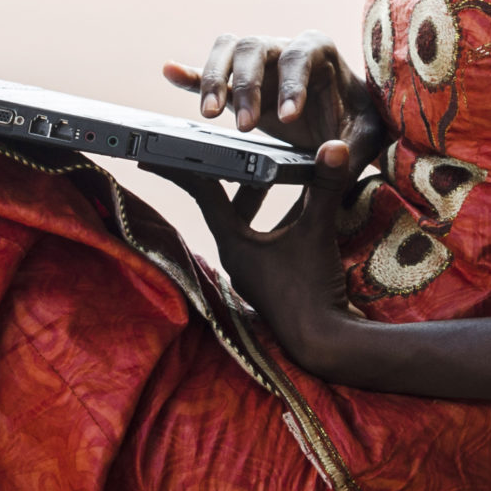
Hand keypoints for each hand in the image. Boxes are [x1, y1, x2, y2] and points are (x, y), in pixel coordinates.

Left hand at [153, 141, 365, 373]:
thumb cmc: (311, 290)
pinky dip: (271, 219)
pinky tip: (292, 208)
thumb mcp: (317, 231)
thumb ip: (324, 187)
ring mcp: (252, 271)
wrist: (326, 345)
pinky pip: (263, 239)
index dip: (181, 166)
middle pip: (223, 206)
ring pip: (244, 223)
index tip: (154, 149)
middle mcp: (236, 257)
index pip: (202, 194)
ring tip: (264, 172)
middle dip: (224, 177)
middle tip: (218, 149)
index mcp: (233, 244)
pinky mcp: (271, 281)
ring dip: (253, 198)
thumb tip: (336, 146)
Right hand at [162, 30, 384, 164]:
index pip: (300, 57)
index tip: (288, 118)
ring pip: (227, 50)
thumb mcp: (365, 137)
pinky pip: (205, 70)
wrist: (340, 124)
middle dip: (247, 85)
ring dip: (216, 80)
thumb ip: (353, 148)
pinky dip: (189, 73)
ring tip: (210, 115)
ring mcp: (256, 63)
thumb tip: (332, 152)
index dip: (292, 84)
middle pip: (256, 47)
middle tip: (245, 127)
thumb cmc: (356, 124)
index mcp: (318, 51)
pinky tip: (170, 72)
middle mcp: (283, 48)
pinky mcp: (234, 82)